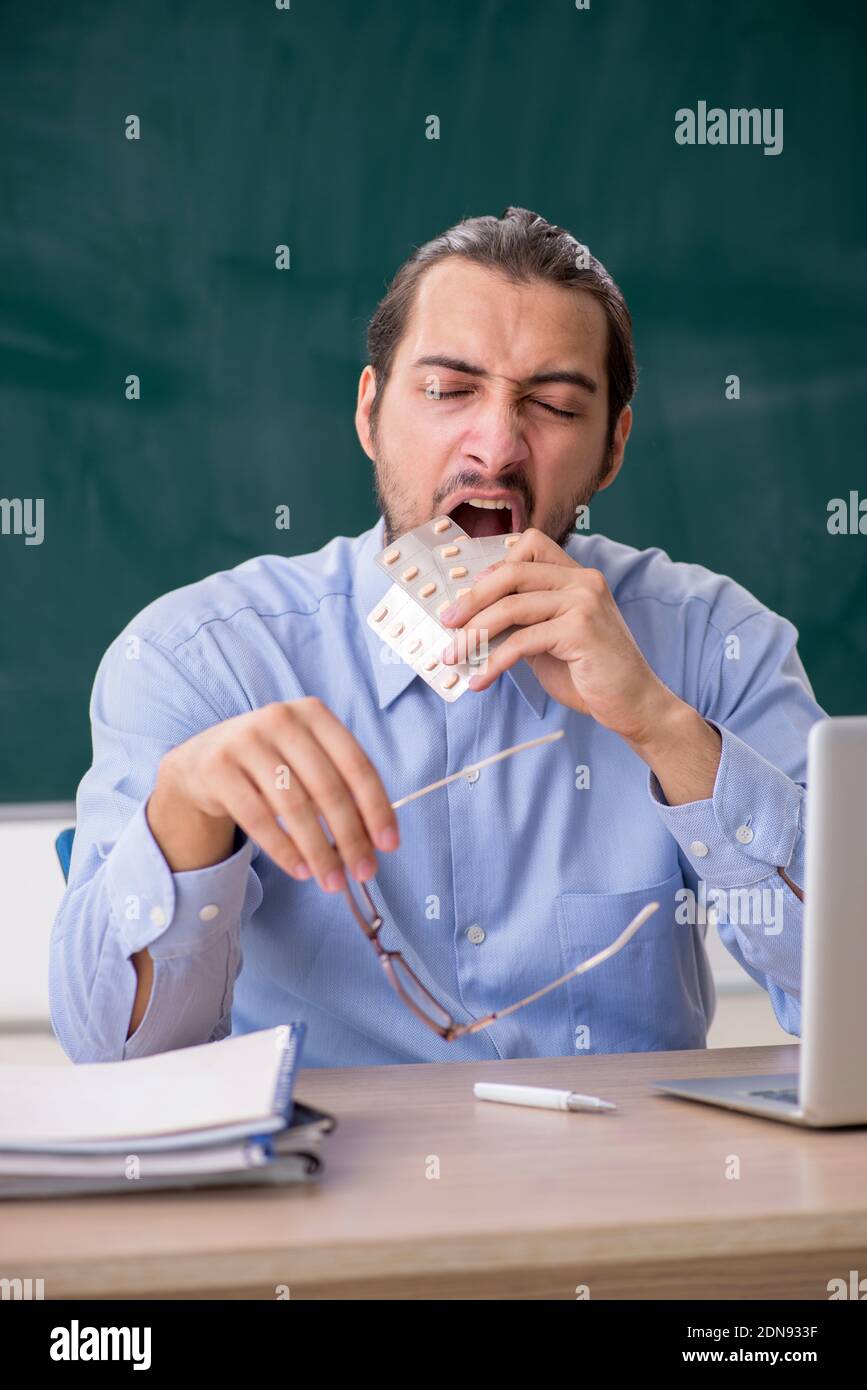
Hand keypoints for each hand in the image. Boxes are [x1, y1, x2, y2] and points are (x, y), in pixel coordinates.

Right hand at [148, 698, 398, 891]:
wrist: (203, 761)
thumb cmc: (272, 764)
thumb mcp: (308, 761)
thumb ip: (342, 788)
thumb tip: (376, 840)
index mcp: (313, 713)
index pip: (356, 764)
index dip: (376, 808)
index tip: (389, 845)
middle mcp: (280, 719)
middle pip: (327, 788)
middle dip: (350, 837)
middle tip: (363, 872)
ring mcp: (245, 740)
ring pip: (293, 806)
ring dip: (318, 850)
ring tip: (332, 880)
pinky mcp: (218, 768)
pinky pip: (257, 818)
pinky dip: (284, 850)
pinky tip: (301, 870)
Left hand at [441, 527, 675, 743]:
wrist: (634, 705)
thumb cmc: (591, 674)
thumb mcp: (549, 641)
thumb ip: (522, 622)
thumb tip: (472, 621)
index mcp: (578, 577)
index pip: (530, 546)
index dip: (494, 567)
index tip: (469, 595)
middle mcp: (583, 581)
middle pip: (512, 573)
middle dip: (472, 599)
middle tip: (446, 622)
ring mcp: (584, 602)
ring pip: (512, 606)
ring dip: (474, 633)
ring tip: (453, 655)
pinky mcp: (580, 630)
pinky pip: (522, 641)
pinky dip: (493, 661)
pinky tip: (480, 680)